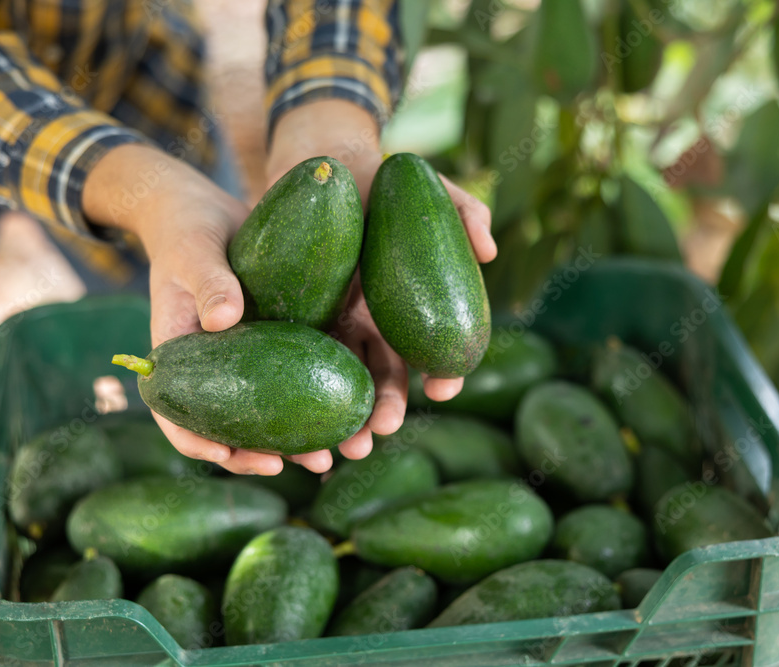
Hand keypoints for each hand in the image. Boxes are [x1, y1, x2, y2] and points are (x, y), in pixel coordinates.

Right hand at [83, 143, 334, 474]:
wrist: (212, 213)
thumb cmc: (189, 231)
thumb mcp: (192, 252)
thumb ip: (208, 281)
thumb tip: (224, 318)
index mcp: (178, 362)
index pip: (178, 418)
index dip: (200, 442)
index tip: (227, 454)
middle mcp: (215, 373)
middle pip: (232, 430)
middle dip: (264, 456)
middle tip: (304, 466)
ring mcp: (251, 363)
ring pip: (272, 415)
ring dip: (304, 439)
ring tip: (342, 452)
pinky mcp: (283, 345)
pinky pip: (302, 380)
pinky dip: (324, 400)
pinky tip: (358, 411)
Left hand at [266, 100, 497, 447]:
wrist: (319, 161)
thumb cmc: (380, 178)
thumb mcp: (426, 188)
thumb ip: (464, 211)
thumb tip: (489, 251)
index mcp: (402, 306)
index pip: (426, 350)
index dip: (441, 372)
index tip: (444, 388)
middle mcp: (366, 322)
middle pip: (380, 377)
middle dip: (385, 411)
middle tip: (382, 433)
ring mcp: (327, 322)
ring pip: (335, 380)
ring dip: (340, 417)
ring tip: (339, 446)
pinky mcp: (289, 315)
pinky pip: (291, 359)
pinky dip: (292, 392)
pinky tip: (291, 419)